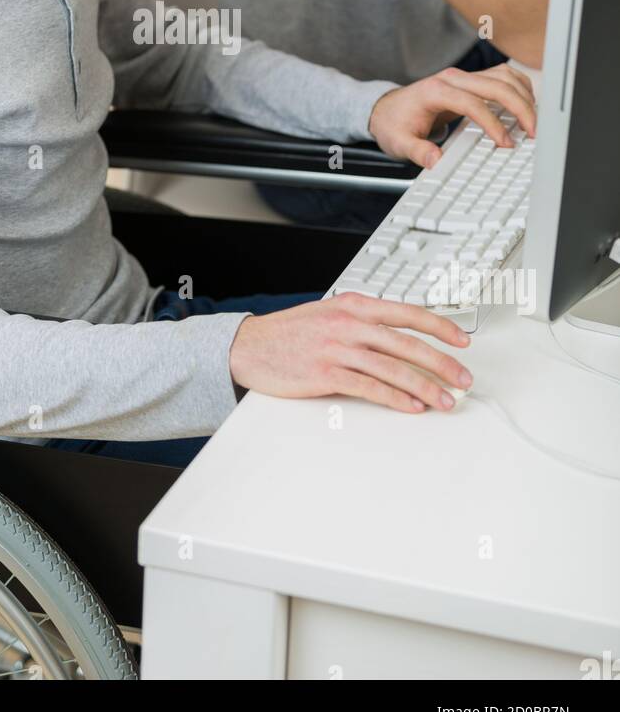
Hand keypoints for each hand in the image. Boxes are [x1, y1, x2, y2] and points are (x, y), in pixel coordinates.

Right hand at [229, 295, 471, 412]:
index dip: (440, 327)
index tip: (462, 341)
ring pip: (393, 368)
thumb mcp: (329, 313)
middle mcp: (349, 323)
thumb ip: (362, 321)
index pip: (407, 313)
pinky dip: (395, 398)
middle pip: (407, 343)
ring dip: (425, 387)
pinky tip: (412, 407)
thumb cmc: (290, 333)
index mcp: (353, 304)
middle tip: (463, 379)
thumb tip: (400, 337)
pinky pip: (370, 387)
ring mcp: (337, 348)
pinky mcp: (325, 374)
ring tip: (444, 401)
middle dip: (442, 363)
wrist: (249, 346)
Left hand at [368, 62, 535, 167]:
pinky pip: (502, 76)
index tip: (505, 143)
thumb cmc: (394, 124)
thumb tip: (435, 161)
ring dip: (523, 95)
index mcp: (435, 91)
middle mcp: (452, 79)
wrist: (387, 109)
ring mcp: (463, 77)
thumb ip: (417, 151)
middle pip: (496, 84)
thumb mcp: (398, 142)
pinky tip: (526, 106)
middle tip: (533, 132)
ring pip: (504, 76)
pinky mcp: (471, 81)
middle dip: (520, 107)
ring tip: (534, 122)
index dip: (493, 123)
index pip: (473, 103)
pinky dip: (518, 88)